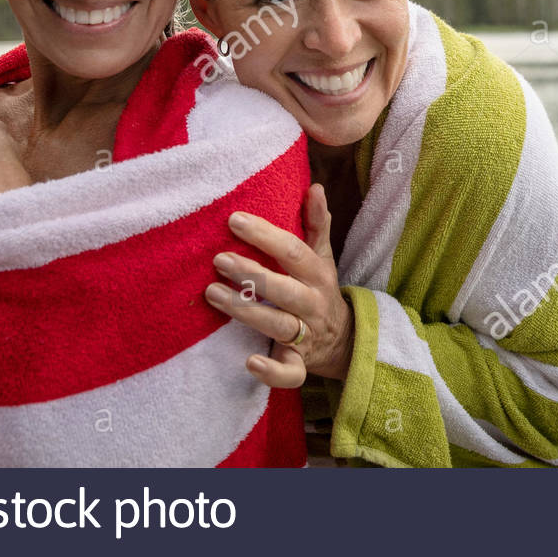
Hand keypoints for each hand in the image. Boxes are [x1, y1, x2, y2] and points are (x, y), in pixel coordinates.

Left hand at [204, 183, 352, 387]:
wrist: (345, 341)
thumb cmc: (320, 290)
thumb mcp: (323, 257)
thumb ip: (316, 223)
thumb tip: (313, 186)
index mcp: (317, 273)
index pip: (292, 250)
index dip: (264, 235)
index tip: (234, 219)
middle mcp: (312, 302)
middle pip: (283, 288)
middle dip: (251, 274)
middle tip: (218, 259)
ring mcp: (307, 334)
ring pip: (278, 324)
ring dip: (246, 311)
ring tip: (212, 294)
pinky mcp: (300, 363)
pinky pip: (289, 372)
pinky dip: (272, 371)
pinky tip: (249, 361)